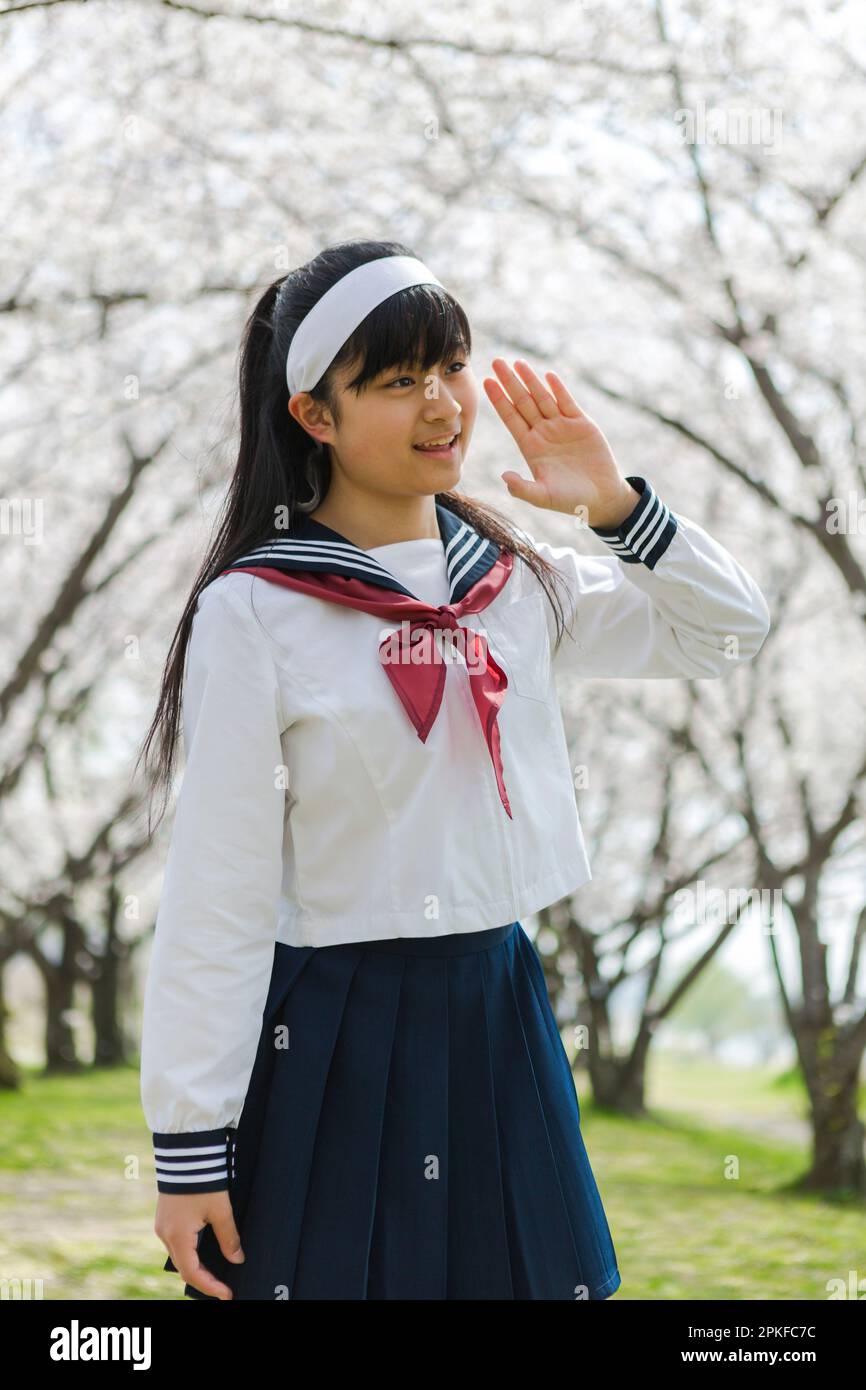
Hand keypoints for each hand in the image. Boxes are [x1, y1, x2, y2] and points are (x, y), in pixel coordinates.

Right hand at [155, 1190, 244, 1299]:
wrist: (185, 1152)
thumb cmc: (203, 1180)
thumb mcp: (221, 1210)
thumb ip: (228, 1237)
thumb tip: (237, 1259)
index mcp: (177, 1236)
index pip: (193, 1273)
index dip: (210, 1286)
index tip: (227, 1295)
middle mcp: (165, 1235)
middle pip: (184, 1267)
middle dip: (204, 1280)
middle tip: (223, 1288)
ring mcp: (162, 1226)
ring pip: (179, 1256)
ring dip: (196, 1266)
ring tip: (216, 1273)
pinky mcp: (164, 1217)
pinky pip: (176, 1243)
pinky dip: (190, 1252)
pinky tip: (204, 1252)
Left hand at [482, 358, 638, 527]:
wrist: (601, 498)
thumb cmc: (569, 500)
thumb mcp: (543, 497)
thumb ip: (522, 488)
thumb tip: (504, 476)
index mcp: (530, 447)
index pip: (511, 418)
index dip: (499, 400)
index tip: (486, 382)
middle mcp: (543, 433)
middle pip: (523, 402)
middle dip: (510, 382)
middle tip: (497, 362)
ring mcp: (562, 426)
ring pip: (543, 398)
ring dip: (531, 380)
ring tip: (518, 363)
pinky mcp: (582, 424)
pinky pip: (568, 403)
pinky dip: (559, 389)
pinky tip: (548, 375)